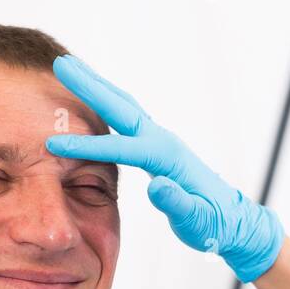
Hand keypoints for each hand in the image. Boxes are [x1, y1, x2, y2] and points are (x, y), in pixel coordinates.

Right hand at [46, 54, 284, 282]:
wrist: (234, 221)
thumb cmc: (215, 224)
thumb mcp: (197, 221)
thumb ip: (178, 203)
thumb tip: (158, 187)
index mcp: (168, 158)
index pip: (122, 147)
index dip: (88, 146)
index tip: (55, 144)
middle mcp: (163, 141)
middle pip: (120, 107)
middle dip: (89, 86)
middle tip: (60, 64)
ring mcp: (159, 141)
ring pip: (122, 105)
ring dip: (95, 86)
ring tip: (69, 67)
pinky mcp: (156, 146)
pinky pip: (125, 118)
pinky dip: (106, 102)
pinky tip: (91, 97)